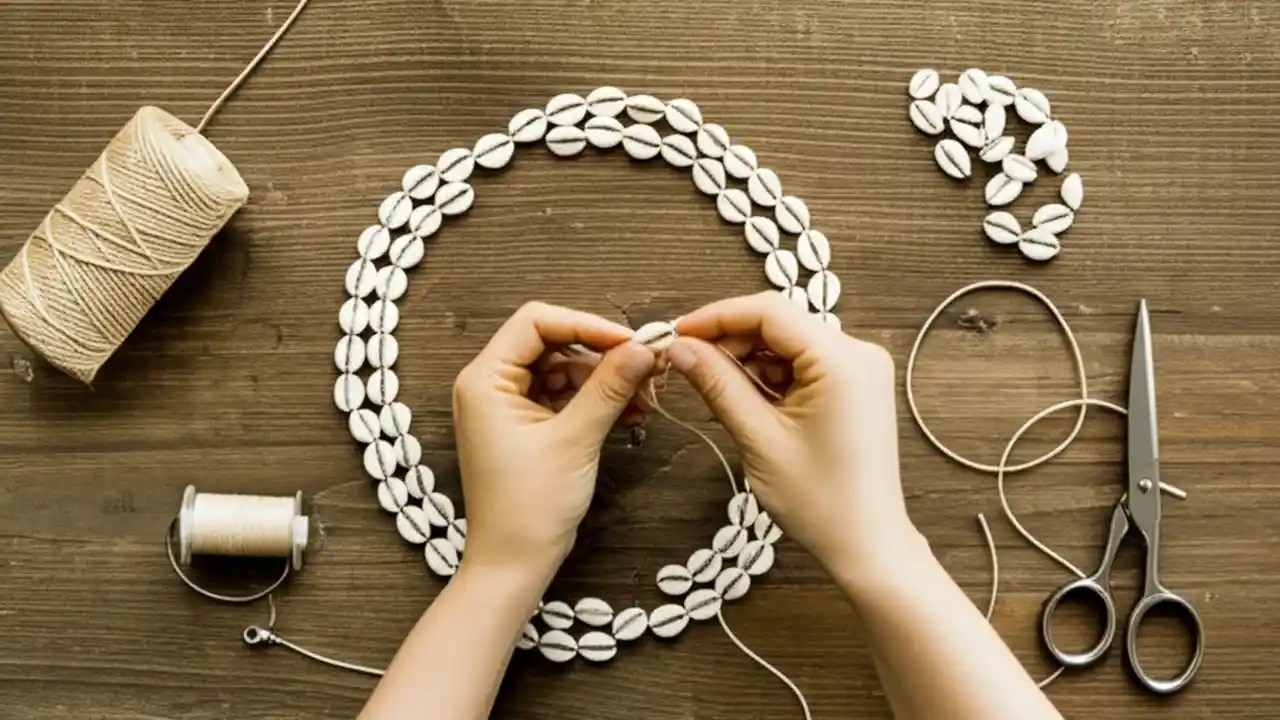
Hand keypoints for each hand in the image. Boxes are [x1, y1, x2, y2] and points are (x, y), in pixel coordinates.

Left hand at [452, 302, 655, 581]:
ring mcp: (506, 406)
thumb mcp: (575, 439)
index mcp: (484, 380)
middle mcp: (489, 385)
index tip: (629, 341)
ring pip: (563, 369)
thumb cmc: (528, 509)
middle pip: (552, 343)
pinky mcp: (524, 425)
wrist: (513, 564)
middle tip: (644, 366)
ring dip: (604, 380)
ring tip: (644, 397)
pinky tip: (630, 412)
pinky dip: (595, 401)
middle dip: (601, 354)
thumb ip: (609, 387)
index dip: (587, 325)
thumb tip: (642, 349)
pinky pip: (564, 397)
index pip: (536, 322)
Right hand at [669, 293, 924, 588]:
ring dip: (747, 361)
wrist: (867, 544)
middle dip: (730, 341)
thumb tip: (680, 348)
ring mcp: (860, 369)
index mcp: (842, 361)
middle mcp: (858, 354)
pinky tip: (745, 401)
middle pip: (778, 323)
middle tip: (687, 365)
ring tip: (715, 393)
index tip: (678, 333)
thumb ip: (717, 384)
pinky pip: (802, 363)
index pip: (769, 311)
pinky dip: (769, 376)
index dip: (717, 316)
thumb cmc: (821, 502)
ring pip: (787, 343)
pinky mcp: (855, 386)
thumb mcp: (758, 439)